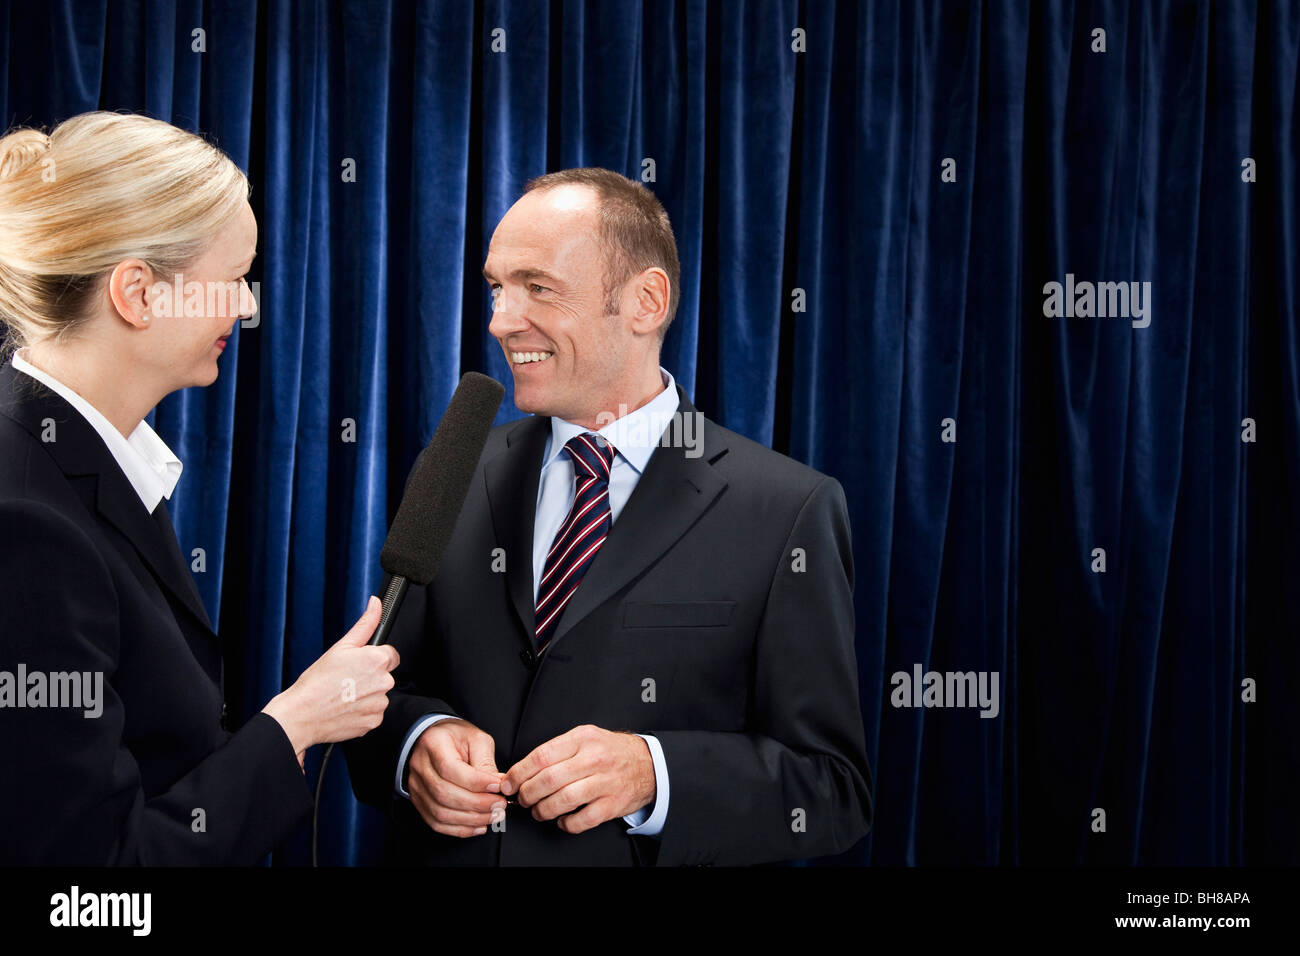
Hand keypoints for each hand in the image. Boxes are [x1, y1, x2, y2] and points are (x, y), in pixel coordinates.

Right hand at [262, 596, 397, 753]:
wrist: (303, 714)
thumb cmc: (317, 681)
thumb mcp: (341, 646)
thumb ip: (365, 623)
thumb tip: (376, 604)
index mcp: (378, 660)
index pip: (391, 655)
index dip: (374, 657)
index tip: (359, 664)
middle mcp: (384, 682)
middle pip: (385, 675)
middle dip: (370, 676)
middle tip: (346, 680)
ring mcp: (380, 704)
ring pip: (379, 695)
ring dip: (366, 694)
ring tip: (343, 695)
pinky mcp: (374, 722)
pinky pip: (373, 713)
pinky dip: (363, 711)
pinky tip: (346, 708)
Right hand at [406, 718, 505, 837]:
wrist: (435, 739)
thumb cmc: (455, 737)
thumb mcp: (476, 739)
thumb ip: (485, 762)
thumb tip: (498, 786)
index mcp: (434, 744)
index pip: (451, 769)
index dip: (476, 783)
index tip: (498, 787)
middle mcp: (420, 767)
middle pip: (445, 794)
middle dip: (477, 804)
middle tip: (500, 805)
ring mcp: (417, 787)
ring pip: (441, 812)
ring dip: (471, 819)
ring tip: (493, 816)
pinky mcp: (420, 802)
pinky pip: (437, 823)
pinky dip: (459, 829)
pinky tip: (478, 825)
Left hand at [503, 725, 654, 833]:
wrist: (648, 764)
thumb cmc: (609, 751)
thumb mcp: (585, 737)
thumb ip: (557, 749)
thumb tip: (523, 769)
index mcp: (582, 739)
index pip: (542, 756)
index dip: (519, 773)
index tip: (509, 783)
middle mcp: (594, 759)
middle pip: (549, 780)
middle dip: (528, 794)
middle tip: (522, 799)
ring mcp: (605, 782)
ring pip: (563, 801)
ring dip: (543, 810)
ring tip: (538, 811)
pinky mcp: (613, 805)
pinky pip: (582, 820)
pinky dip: (566, 824)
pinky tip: (561, 820)